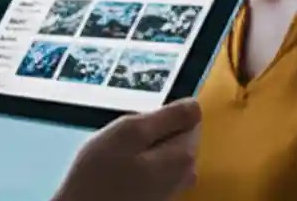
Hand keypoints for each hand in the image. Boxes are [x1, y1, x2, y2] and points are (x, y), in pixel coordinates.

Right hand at [52, 98, 202, 200]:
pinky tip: (121, 172)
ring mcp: (172, 189)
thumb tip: (196, 105)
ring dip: (146, 148)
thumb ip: (167, 118)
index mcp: (184, 155)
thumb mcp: (130, 132)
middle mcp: (186, 175)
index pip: (189, 119)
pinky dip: (140, 164)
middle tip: (126, 141)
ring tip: (121, 157)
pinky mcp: (157, 197)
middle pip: (179, 136)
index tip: (139, 126)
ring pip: (166, 152)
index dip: (162, 116)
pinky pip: (155, 168)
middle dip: (155, 132)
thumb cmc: (100, 174)